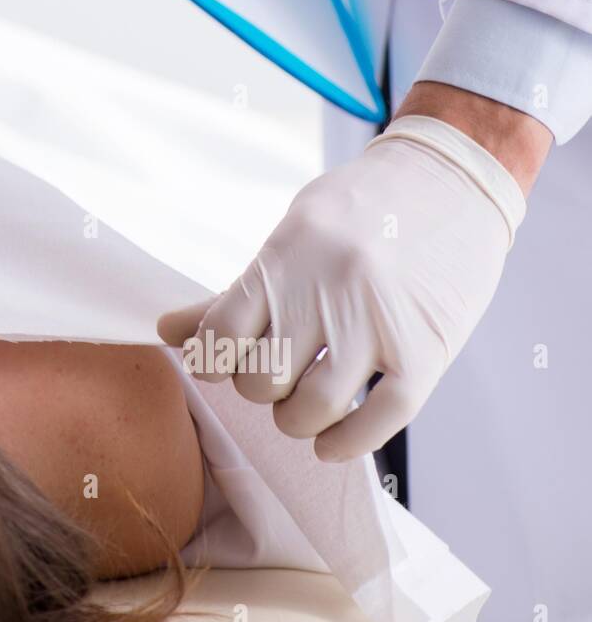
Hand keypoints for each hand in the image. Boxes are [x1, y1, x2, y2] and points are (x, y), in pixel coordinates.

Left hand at [157, 113, 528, 460]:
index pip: (221, 333)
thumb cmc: (361, 207)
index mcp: (286, 256)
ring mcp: (379, 324)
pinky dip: (345, 442)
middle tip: (273, 374)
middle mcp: (329, 290)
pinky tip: (331, 440)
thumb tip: (168, 331)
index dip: (210, 359)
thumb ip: (238, 290)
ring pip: (314, 408)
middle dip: (258, 388)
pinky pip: (378, 422)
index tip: (219, 362)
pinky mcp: (427, 352)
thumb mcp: (291, 232)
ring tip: (301, 405)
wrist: (453, 179)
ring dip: (296, 420)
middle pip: (262, 379)